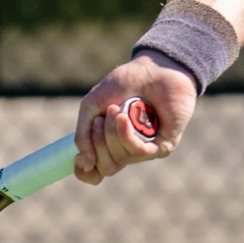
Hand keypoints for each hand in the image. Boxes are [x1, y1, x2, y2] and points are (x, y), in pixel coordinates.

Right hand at [72, 51, 198, 184]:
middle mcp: (128, 150)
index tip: (79, 160)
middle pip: (107, 167)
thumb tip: (85, 163)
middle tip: (102, 118)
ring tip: (117, 110)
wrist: (154, 68)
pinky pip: (139, 152)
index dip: (85, 172)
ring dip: (112, 133)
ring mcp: (146, 149)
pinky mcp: (164, 145)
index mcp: (110, 144)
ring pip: (121, 158)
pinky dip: (127, 135)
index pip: (96, 173)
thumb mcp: (92, 106)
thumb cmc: (125, 84)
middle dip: (98, 142)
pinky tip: (124, 118)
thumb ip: (83, 134)